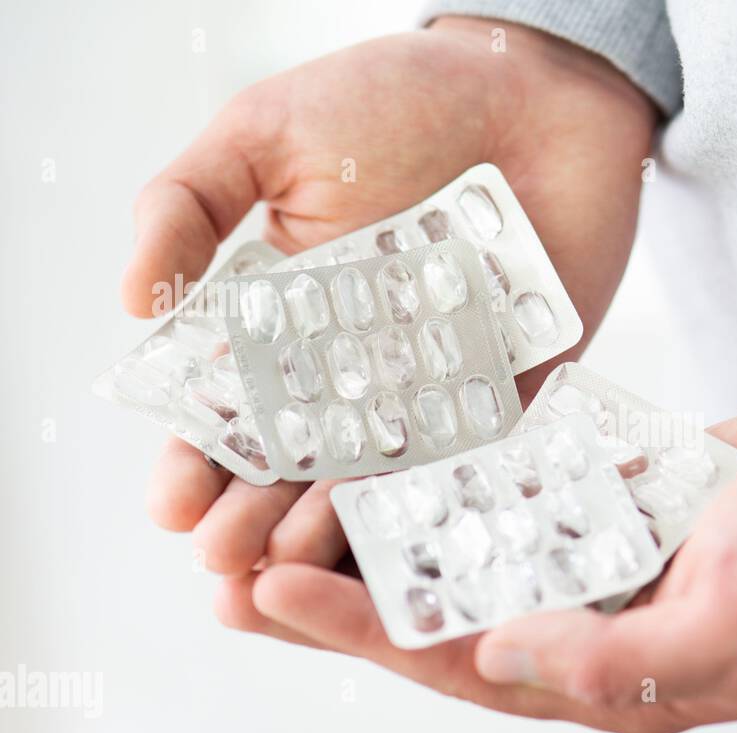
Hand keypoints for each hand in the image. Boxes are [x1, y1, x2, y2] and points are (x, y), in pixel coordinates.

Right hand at [123, 18, 657, 578]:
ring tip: (295, 567)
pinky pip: (470, 460)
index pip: (231, 403)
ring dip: (331, 527)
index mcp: (284, 317)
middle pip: (296, 457)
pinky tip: (402, 538)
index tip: (173, 504)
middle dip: (255, 511)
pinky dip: (435, 500)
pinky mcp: (507, 391)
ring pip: (374, 477)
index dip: (199, 455)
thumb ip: (188, 204)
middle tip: (225, 561)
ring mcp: (430, 385)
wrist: (535, 89)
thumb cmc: (396, 97)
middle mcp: (352, 365)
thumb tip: (130, 300)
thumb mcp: (266, 133)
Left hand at [229, 392, 736, 732]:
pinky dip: (470, 487)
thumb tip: (500, 658)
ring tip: (304, 514)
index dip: (361, 633)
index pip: (462, 666)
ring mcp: (618, 563)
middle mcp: (605, 626)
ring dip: (395, 541)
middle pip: (449, 620)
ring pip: (482, 559)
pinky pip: (534, 500)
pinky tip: (415, 466)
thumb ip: (622, 658)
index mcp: (622, 675)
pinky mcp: (633, 504)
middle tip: (240, 565)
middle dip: (347, 599)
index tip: (268, 593)